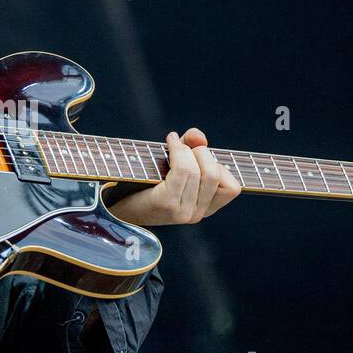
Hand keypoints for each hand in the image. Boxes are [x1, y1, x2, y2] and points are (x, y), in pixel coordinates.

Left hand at [105, 127, 239, 226]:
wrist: (119, 206)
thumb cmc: (149, 182)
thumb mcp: (177, 163)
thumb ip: (192, 146)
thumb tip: (198, 137)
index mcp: (206, 209)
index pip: (232, 188)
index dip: (220, 166)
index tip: (200, 156)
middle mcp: (197, 215)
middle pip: (214, 174)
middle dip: (200, 153)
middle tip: (183, 148)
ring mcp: (183, 212)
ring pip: (197, 171)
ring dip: (185, 150)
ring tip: (173, 144)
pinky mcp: (167, 204)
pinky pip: (182, 171)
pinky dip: (177, 151)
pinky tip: (168, 143)